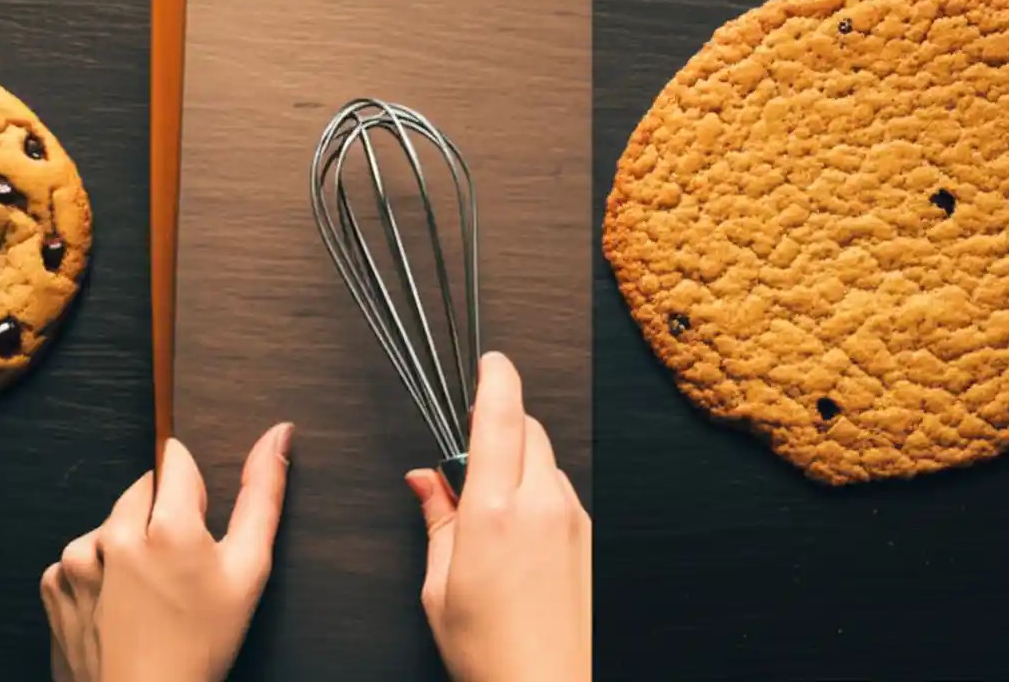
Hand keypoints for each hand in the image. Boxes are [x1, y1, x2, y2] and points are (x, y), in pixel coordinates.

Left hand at [40, 423, 293, 681]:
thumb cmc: (201, 646)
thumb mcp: (248, 572)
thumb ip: (263, 494)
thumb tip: (278, 432)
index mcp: (169, 526)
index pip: (176, 460)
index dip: (193, 491)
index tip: (197, 528)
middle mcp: (116, 534)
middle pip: (143, 491)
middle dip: (161, 517)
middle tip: (179, 571)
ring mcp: (77, 560)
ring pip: (110, 524)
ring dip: (127, 546)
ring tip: (149, 595)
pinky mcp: (53, 584)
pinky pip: (80, 558)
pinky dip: (98, 574)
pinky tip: (118, 606)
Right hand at [406, 352, 590, 681]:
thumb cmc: (486, 648)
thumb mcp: (438, 584)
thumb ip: (435, 517)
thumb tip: (424, 478)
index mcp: (494, 510)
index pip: (499, 415)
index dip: (495, 376)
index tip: (488, 359)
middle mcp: (540, 504)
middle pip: (527, 426)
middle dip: (498, 420)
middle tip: (466, 454)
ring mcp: (570, 518)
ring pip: (543, 454)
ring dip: (516, 455)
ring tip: (487, 503)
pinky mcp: (584, 535)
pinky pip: (557, 485)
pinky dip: (533, 484)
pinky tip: (512, 525)